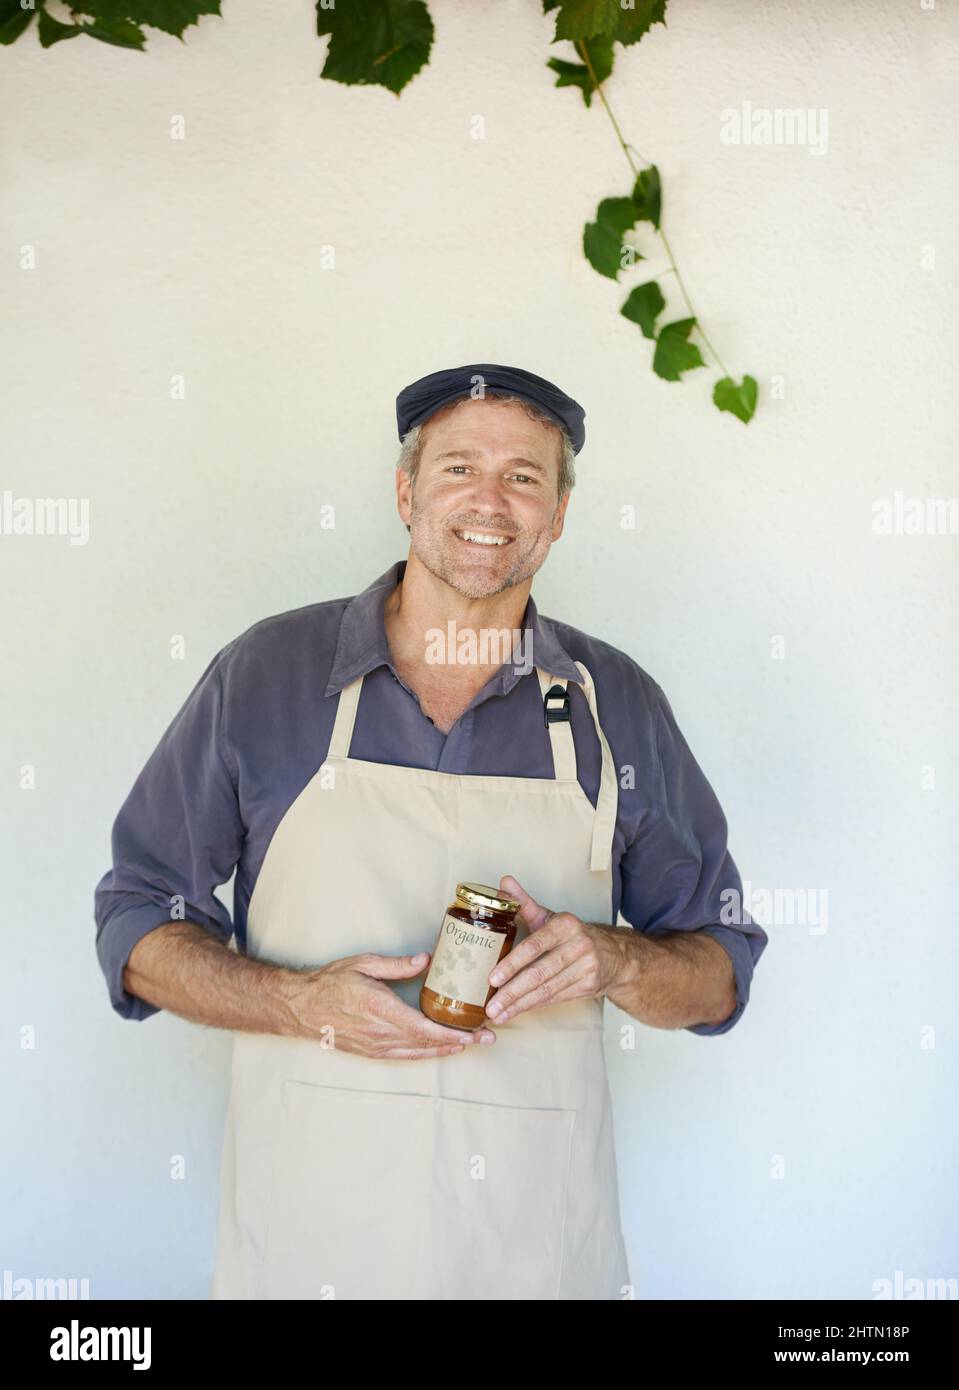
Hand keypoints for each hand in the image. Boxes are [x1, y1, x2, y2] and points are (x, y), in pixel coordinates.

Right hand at [297, 951, 496, 1058]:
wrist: (301, 1007)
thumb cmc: (330, 982)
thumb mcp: (363, 963)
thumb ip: (396, 964)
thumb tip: (427, 960)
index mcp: (380, 1008)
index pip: (424, 1027)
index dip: (452, 1033)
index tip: (475, 1033)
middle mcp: (380, 1032)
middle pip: (427, 1042)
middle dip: (460, 1041)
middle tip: (488, 1038)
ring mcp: (375, 1046)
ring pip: (418, 1052)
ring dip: (447, 1050)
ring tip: (472, 1045)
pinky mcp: (371, 1052)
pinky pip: (404, 1056)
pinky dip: (426, 1053)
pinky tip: (441, 1049)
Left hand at [483, 876, 624, 1023]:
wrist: (615, 954)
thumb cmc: (573, 935)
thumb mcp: (551, 916)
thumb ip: (525, 901)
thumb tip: (504, 882)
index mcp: (566, 925)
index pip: (535, 946)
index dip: (512, 964)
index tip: (492, 978)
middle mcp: (579, 945)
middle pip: (539, 973)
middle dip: (512, 992)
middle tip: (491, 1006)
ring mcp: (586, 968)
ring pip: (546, 990)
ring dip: (520, 1004)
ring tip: (499, 1014)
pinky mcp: (589, 986)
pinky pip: (555, 998)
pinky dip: (534, 1006)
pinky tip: (517, 1011)